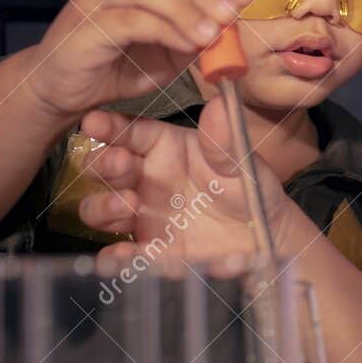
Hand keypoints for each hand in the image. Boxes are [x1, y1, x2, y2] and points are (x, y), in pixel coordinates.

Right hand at [25, 0, 253, 120]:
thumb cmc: (116, 63)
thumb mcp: (167, 50)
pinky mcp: (88, 25)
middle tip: (232, 12)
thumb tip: (230, 27)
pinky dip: (166, 30)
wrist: (62, 88)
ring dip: (188, 10)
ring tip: (215, 32)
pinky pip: (133, 20)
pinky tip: (188, 44)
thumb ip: (194, 35)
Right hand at [76, 95, 300, 267]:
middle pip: (106, 168)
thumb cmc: (251, 190)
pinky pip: (123, 254)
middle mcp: (147, 179)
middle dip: (103, 164)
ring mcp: (144, 215)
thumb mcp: (241, 164)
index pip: (130, 132)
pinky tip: (126, 254)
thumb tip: (219, 106)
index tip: (93, 122)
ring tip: (126, 204)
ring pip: (101, 208)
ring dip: (103, 205)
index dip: (109, 126)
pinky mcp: (151, 250)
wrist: (268, 237)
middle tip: (120, 164)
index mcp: (166, 148)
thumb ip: (225, 141)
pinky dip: (118, 256)